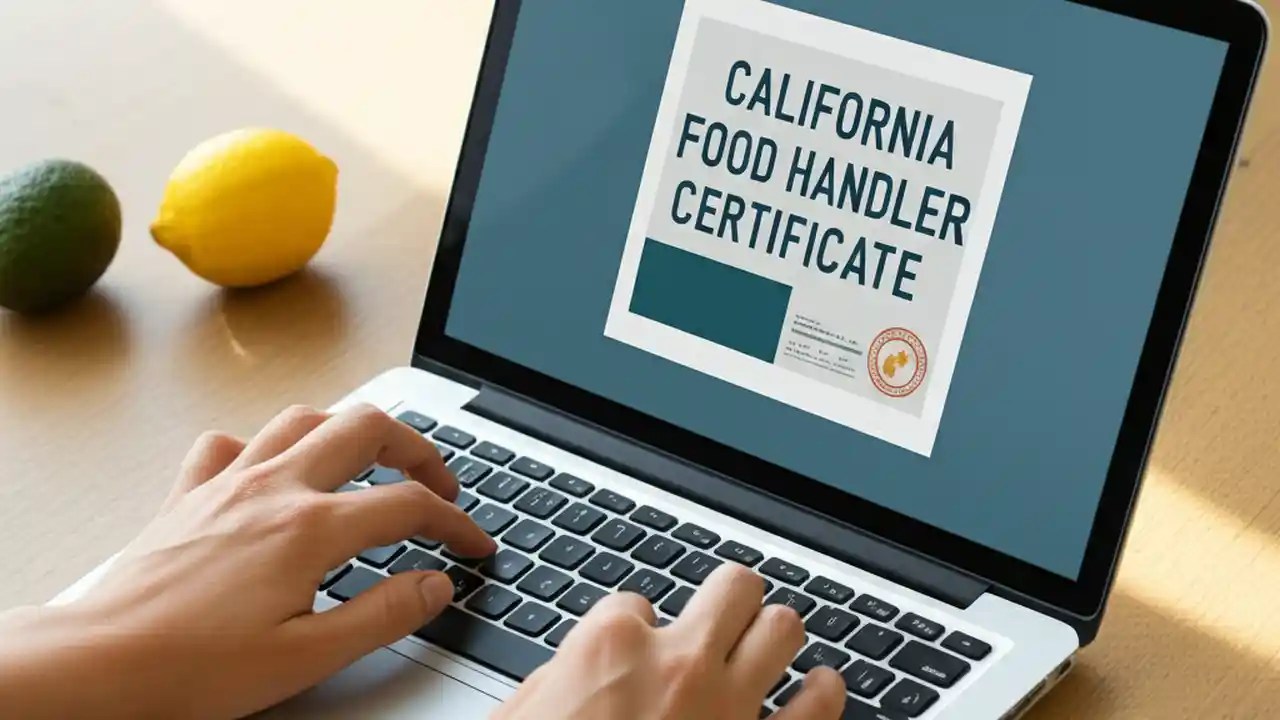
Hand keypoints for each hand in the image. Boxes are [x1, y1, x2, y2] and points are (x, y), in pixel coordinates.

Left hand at [0, 404, 495, 719]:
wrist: (98, 664)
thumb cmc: (192, 668)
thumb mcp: (308, 657)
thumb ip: (384, 615)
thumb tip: (436, 585)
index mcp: (311, 528)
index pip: (408, 505)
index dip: (455, 523)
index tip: (474, 546)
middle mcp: (274, 488)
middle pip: (367, 428)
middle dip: (418, 449)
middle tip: (439, 484)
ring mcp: (229, 483)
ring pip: (304, 418)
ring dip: (349, 431)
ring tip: (372, 460)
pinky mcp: (190, 494)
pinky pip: (232, 443)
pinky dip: (264, 446)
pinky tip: (274, 470)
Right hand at [495, 563, 846, 719]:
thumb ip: (555, 684)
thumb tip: (574, 672)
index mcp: (611, 648)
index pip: (634, 602)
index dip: (633, 628)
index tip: (634, 649)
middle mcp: (679, 664)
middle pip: (732, 588)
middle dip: (728, 601)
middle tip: (722, 619)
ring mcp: (729, 707)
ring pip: (782, 629)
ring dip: (775, 636)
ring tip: (771, 643)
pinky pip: (818, 710)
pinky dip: (823, 695)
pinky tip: (821, 690)